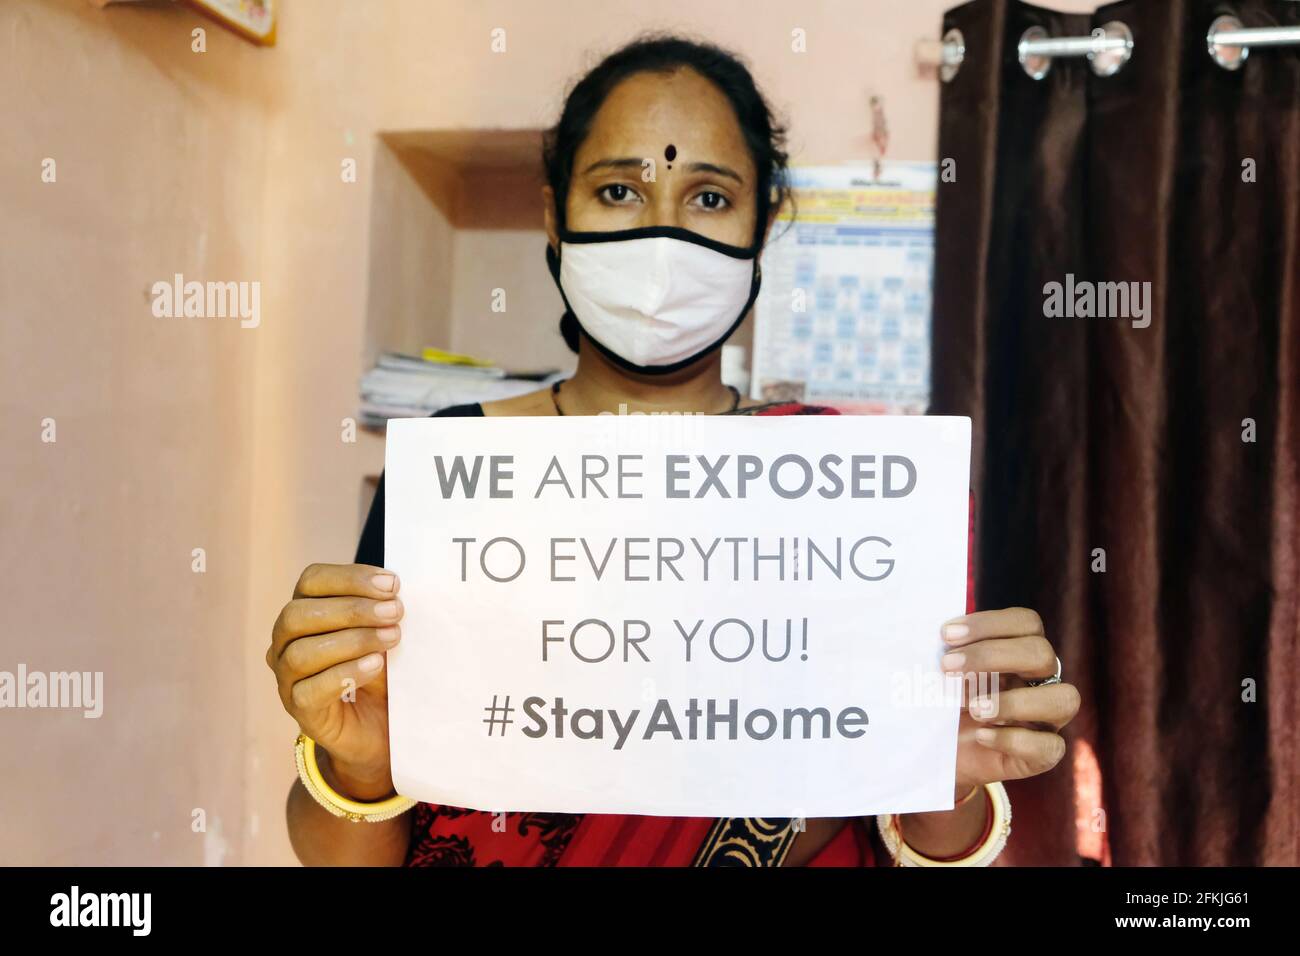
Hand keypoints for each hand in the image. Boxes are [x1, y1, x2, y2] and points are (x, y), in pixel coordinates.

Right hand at [267, 563, 403, 798]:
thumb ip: (384, 611)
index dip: (350, 577)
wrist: (381, 725)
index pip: (312, 581)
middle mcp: (286, 641)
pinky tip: (374, 665)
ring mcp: (287, 677)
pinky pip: (310, 690)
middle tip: (395, 612)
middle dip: (352, 609)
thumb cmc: (380, 670)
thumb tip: (396, 593)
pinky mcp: (299, 709)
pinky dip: (345, 674)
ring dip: (352, 640)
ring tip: (391, 637)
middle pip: (298, 614)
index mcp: (306, 610)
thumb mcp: (384, 633)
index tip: (392, 584)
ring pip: (301, 652)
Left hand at [940, 607, 1079, 793]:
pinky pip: (1049, 746)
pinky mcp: (1043, 754)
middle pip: (1041, 653)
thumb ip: (947, 653)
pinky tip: (981, 736)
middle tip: (948, 667)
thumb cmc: (944, 704)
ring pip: (1063, 699)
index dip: (989, 624)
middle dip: (991, 655)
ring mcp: (1048, 718)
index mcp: (1021, 652)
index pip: (1026, 623)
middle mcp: (1042, 681)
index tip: (946, 635)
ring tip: (972, 708)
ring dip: (1013, 701)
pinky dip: (1013, 740)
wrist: (940, 752)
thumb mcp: (943, 675)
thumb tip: (935, 638)